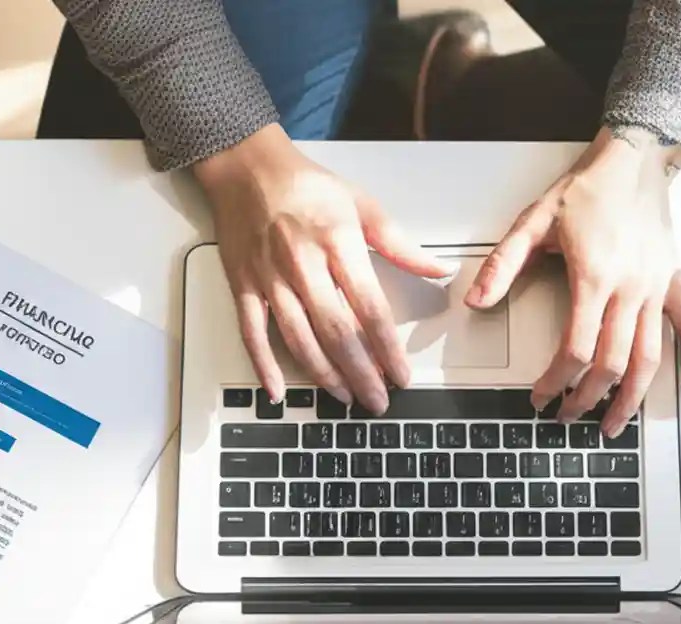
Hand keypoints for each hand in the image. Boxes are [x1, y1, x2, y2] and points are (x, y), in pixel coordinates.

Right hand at [194, 124, 453, 413]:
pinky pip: (252, 332)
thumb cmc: (307, 185)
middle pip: (336, 331)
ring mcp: (269, 277)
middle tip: (377, 401)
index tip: (401, 374)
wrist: (247, 166)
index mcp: (338, 243)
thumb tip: (438, 269)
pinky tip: (278, 391)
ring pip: (298, 338)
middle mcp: (303, 263)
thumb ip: (400, 244)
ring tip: (345, 397)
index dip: (388, 348)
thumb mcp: (363, 205)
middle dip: (361, 373)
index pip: (370, 307)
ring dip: (323, 374)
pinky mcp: (243, 284)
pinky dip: (263, 365)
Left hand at [464, 127, 680, 436]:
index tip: (540, 396)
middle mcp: (630, 289)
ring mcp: (655, 288)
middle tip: (567, 416)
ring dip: (632, 397)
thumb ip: (503, 264)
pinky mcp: (672, 282)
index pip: (576, 349)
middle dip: (587, 398)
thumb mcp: (533, 222)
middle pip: (612, 363)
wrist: (633, 158)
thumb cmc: (586, 189)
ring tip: (615, 424)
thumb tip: (476, 300)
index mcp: (594, 277)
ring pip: (650, 357)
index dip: (556, 381)